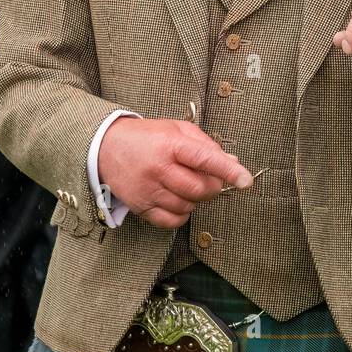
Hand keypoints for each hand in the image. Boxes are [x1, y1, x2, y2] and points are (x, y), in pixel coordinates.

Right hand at [98, 117, 252, 229]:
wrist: (105, 147)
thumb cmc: (147, 137)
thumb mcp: (177, 130)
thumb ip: (206, 145)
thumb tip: (233, 163)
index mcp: (170, 144)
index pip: (204, 159)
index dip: (228, 171)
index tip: (246, 180)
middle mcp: (158, 168)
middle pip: (199, 189)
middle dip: (213, 187)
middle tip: (209, 179)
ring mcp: (148, 190)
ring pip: (187, 206)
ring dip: (196, 200)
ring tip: (186, 185)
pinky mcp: (140, 206)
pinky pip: (171, 221)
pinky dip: (182, 215)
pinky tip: (178, 200)